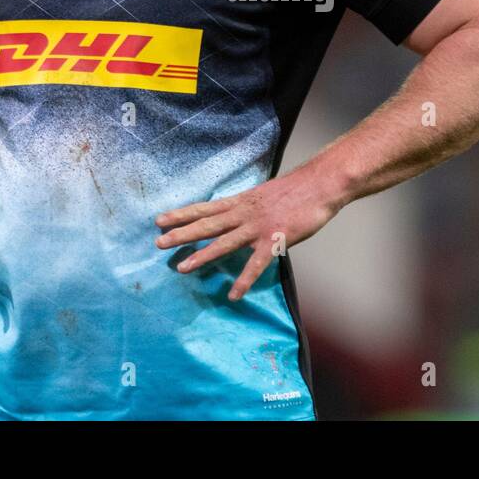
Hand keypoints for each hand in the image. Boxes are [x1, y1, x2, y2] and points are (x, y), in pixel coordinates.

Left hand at [153, 169, 345, 299]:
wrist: (320, 184)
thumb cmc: (296, 189)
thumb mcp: (265, 194)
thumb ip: (249, 207)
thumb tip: (236, 217)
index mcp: (242, 201)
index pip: (206, 208)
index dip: (182, 214)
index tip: (160, 219)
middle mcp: (244, 213)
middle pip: (207, 224)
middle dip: (182, 234)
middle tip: (158, 243)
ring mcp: (258, 227)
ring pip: (224, 243)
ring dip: (202, 256)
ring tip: (181, 268)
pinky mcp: (275, 239)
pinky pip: (256, 264)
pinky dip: (244, 280)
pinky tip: (233, 294)